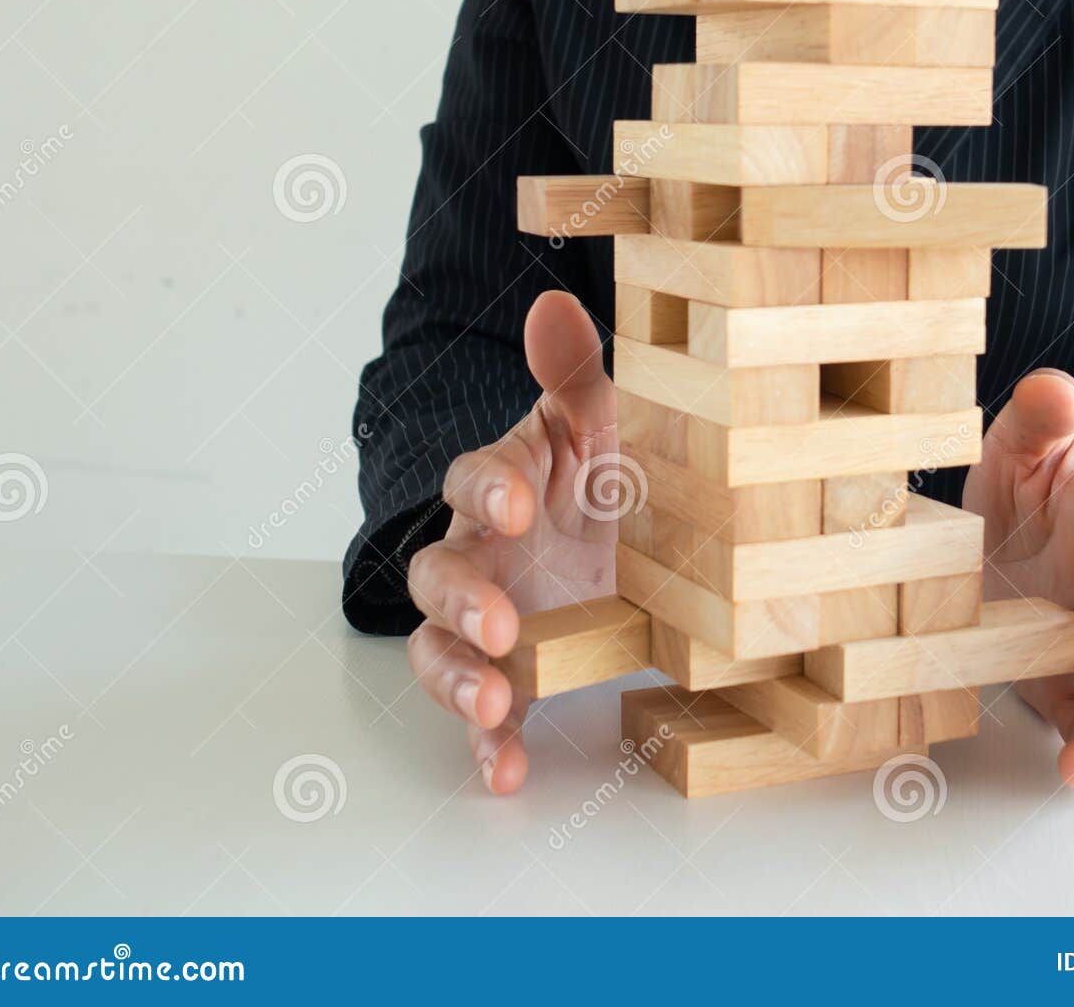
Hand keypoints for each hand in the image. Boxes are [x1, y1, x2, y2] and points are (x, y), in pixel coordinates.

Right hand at [404, 291, 614, 795]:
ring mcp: (489, 619)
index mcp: (509, 485)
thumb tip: (555, 302)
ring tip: (493, 703)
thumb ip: (576, 377)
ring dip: (457, 675)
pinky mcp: (511, 675)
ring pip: (437, 645)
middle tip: (500, 625)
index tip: (518, 508)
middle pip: (437, 571)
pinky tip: (505, 772)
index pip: (474, 479)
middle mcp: (482, 552)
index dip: (487, 490)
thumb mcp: (610, 428)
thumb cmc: (613, 478)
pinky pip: (482, 712)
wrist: (636, 549)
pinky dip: (486, 744)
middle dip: (461, 599)